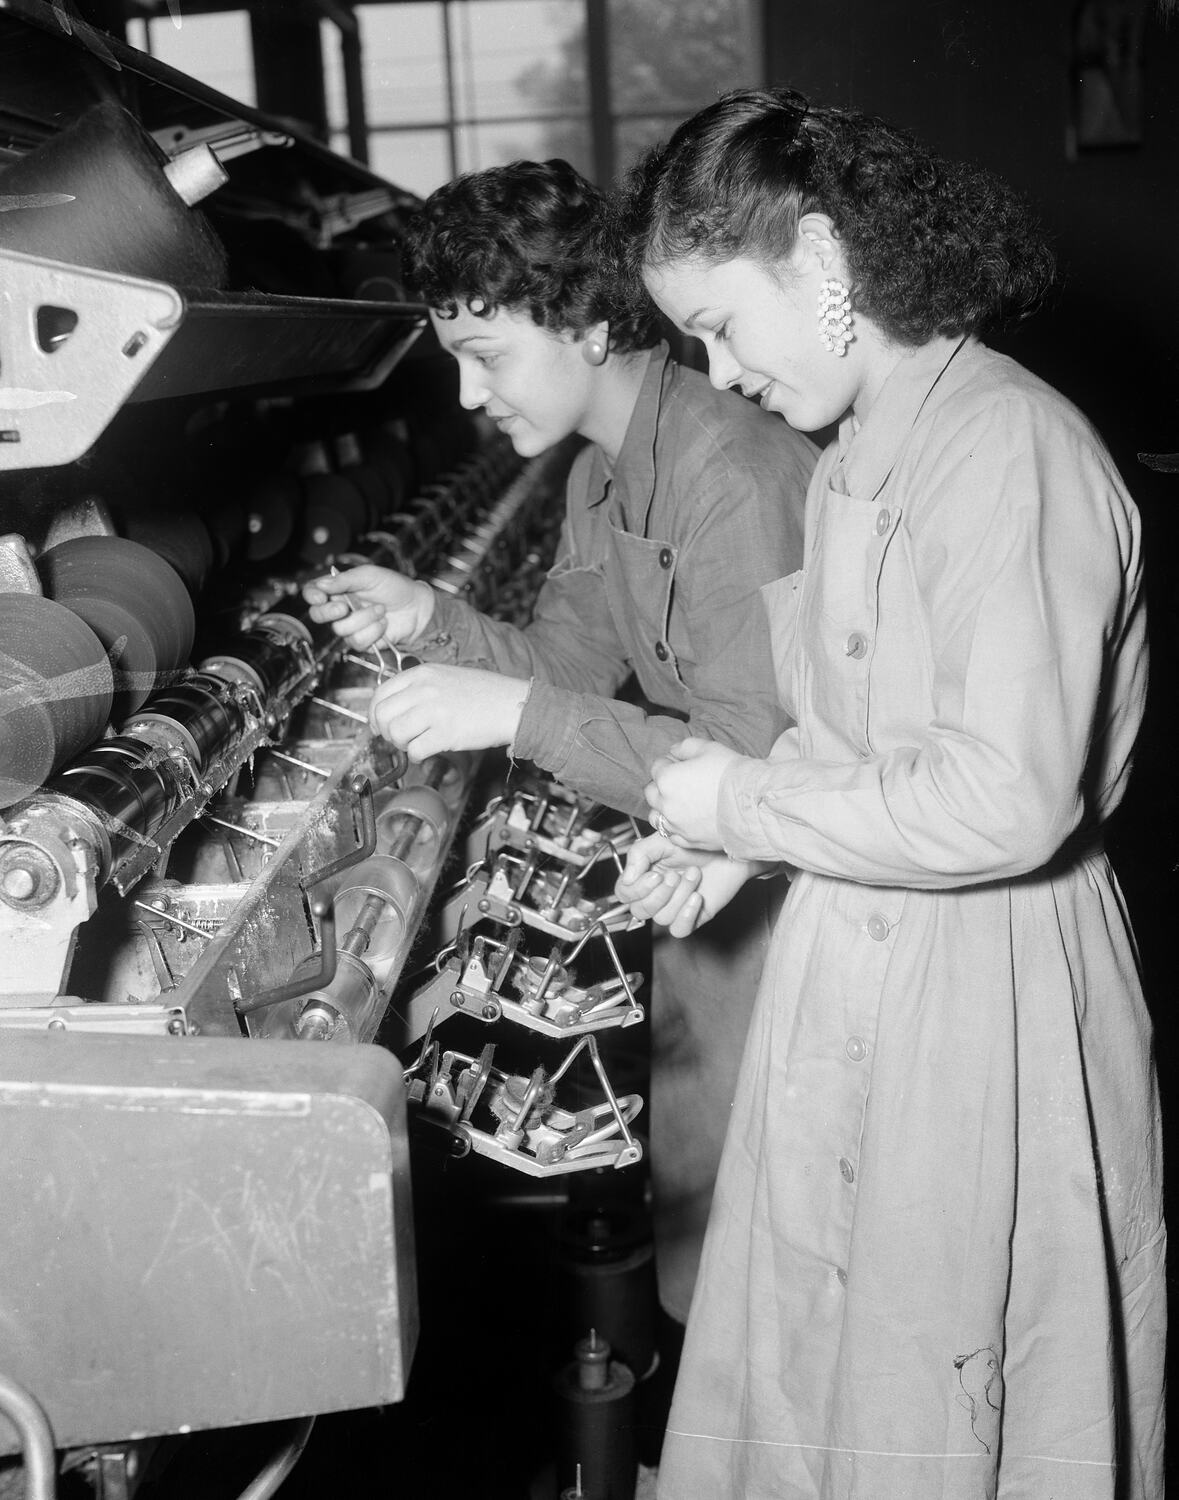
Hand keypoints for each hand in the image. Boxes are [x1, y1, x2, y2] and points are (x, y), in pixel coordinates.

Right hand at [303, 564, 434, 649]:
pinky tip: (383, 623)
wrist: (417, 607)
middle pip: (317, 615)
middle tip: (345, 606)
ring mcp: (351, 627)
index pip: (312, 593)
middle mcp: (341, 609)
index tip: (321, 597)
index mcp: (338, 589)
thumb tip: (320, 585)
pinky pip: (358, 641)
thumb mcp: (369, 575)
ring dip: (364, 618)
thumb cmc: (394, 587)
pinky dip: (373, 631)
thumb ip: (344, 580)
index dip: (312, 596)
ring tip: (380, 609)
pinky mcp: (363, 642)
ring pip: (341, 630)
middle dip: (329, 612)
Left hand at [369, 664, 529, 761]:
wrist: (512, 704)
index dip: (375, 714)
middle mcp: (424, 690)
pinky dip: (417, 756)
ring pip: (395, 734)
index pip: (380, 694)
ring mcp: (434, 711)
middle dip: (386, 732)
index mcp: (422, 673)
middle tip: (399, 738)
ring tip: (416, 743)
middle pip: (383, 716)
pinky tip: (427, 751)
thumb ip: (418, 688)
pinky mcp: (445, 733)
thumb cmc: (484, 693)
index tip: (380, 725)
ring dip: (402, 745)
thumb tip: (394, 708)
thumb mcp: (446, 676)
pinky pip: (414, 751)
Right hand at [614, 833, 755, 936]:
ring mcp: (674, 907)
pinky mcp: (693, 916)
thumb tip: (628, 877)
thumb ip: (639, 854)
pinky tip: (697, 897)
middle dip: (659, 894)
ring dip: (680, 895)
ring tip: (695, 875)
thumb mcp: (662, 840)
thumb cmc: (696, 842)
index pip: (624, 894)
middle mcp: (657, 894)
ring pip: (662, 918)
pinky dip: (687, 915)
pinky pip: (679, 930)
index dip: (637, 889)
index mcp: (645, 876)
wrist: (728, 848)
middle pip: (640, 911)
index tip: (655, 875)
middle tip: (675, 875)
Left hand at [646, 737, 744, 850]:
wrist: (752, 805)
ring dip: (662, 808)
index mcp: (667, 778)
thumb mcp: (708, 748)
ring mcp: (676, 825)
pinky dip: (674, 827)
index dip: (669, 763)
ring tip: (678, 804)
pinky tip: (686, 820)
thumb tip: (674, 751)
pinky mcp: (688, 841)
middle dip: (661, 785)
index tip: (681, 763)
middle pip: (651, 792)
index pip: (657, 767)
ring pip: (656, 817)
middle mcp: (666, 804)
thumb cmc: (732, 774)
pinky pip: (671, 834)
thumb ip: (685, 747)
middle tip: (679, 782)